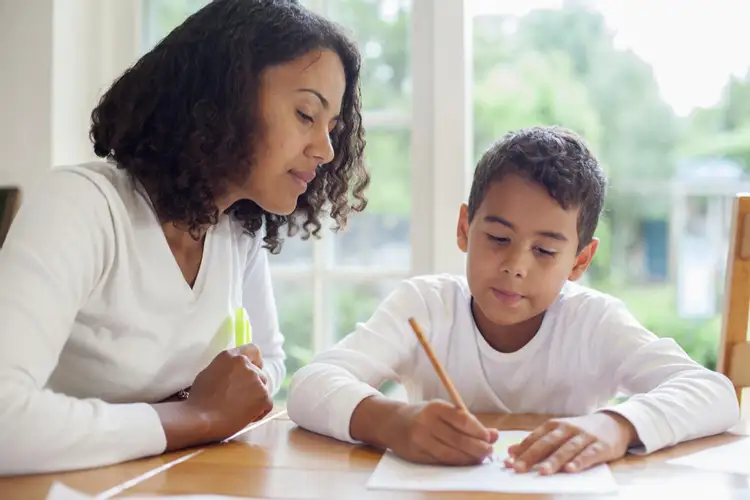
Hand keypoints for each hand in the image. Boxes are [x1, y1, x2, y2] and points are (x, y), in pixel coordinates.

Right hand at [186, 345, 272, 440]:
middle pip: (259, 374)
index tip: (255, 370)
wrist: (200, 418)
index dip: (256, 362)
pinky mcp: (263, 395)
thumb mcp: (209, 374)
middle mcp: (245, 364)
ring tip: (239, 410)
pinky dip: (259, 412)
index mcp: (230, 356)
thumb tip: (234, 375)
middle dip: (252, 386)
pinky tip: (245, 418)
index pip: (252, 350)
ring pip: (263, 389)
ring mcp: (255, 379)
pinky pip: (267, 404)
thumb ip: (226, 369)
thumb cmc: (199, 400)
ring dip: (255, 399)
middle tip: (240, 400)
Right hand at [382, 399, 498, 465]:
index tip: (489, 437)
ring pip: (451, 454)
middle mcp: (427, 423)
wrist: (394, 423)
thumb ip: (468, 422)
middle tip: (489, 451)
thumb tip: (494, 435)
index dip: (479, 431)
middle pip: (458, 439)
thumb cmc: (425, 416)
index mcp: (436, 407)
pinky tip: (465, 462)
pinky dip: (457, 463)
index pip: (462, 420)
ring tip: (480, 458)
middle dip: (478, 448)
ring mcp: (420, 440)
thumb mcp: (444, 411)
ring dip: (469, 458)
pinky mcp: (416, 454)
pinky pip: (441, 461)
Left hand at [505, 412, 636, 474]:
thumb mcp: (558, 433)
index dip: (522, 451)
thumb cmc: (580, 431)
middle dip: (532, 456)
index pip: (535, 438)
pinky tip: (570, 470)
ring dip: (554, 461)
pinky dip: (579, 462)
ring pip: (566, 449)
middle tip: (519, 469)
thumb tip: (511, 451)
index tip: (509, 462)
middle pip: (547, 443)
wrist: (613, 423)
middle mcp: (567, 429)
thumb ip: (537, 442)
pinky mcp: (600, 446)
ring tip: (542, 472)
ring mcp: (584, 436)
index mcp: (554, 425)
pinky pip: (588, 455)